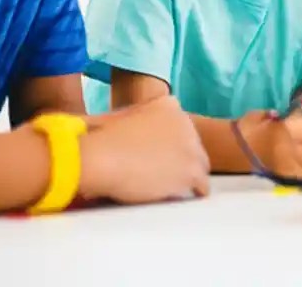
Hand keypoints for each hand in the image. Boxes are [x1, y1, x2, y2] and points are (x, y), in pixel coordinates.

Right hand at [78, 95, 210, 202]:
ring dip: (186, 177)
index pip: (180, 127)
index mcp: (168, 104)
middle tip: (163, 175)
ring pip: (199, 166)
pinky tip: (178, 197)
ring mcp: (191, 146)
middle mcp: (186, 121)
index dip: (171, 144)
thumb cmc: (100, 140)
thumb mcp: (121, 118)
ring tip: (169, 188)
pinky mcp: (192, 171)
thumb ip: (140, 123)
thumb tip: (141, 139)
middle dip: (180, 159)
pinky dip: (191, 193)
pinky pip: (201, 186)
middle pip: (192, 145)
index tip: (160, 155)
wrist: (101, 158)